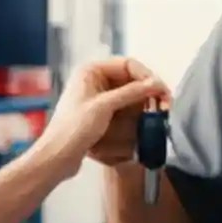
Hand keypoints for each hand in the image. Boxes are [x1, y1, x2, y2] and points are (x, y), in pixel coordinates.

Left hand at [35, 56, 170, 179]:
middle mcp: (95, 80)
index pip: (128, 64)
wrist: (56, 158)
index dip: (147, 76)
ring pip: (130, 94)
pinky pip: (124, 108)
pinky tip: (145, 121)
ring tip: (158, 115)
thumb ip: (132, 92)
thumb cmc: (75, 128)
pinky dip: (136, 113)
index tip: (161, 91)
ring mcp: (98, 97)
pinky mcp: (101, 114)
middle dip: (148, 92)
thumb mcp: (105, 107)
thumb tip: (157, 83)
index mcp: (91, 71)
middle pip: (131, 79)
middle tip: (164, 105)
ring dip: (144, 103)